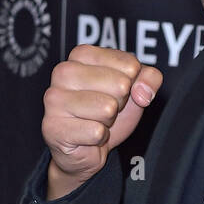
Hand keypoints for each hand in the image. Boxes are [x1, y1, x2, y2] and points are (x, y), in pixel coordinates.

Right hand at [41, 45, 163, 197]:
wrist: (88, 148)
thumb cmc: (107, 112)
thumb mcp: (134, 89)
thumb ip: (150, 78)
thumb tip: (143, 92)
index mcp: (82, 55)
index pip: (130, 65)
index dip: (131, 84)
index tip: (114, 92)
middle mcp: (63, 71)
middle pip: (120, 85)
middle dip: (120, 104)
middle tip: (104, 110)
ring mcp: (55, 99)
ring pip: (108, 109)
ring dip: (108, 122)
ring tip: (95, 121)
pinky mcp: (54, 127)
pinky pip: (97, 132)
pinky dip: (98, 139)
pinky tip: (86, 136)